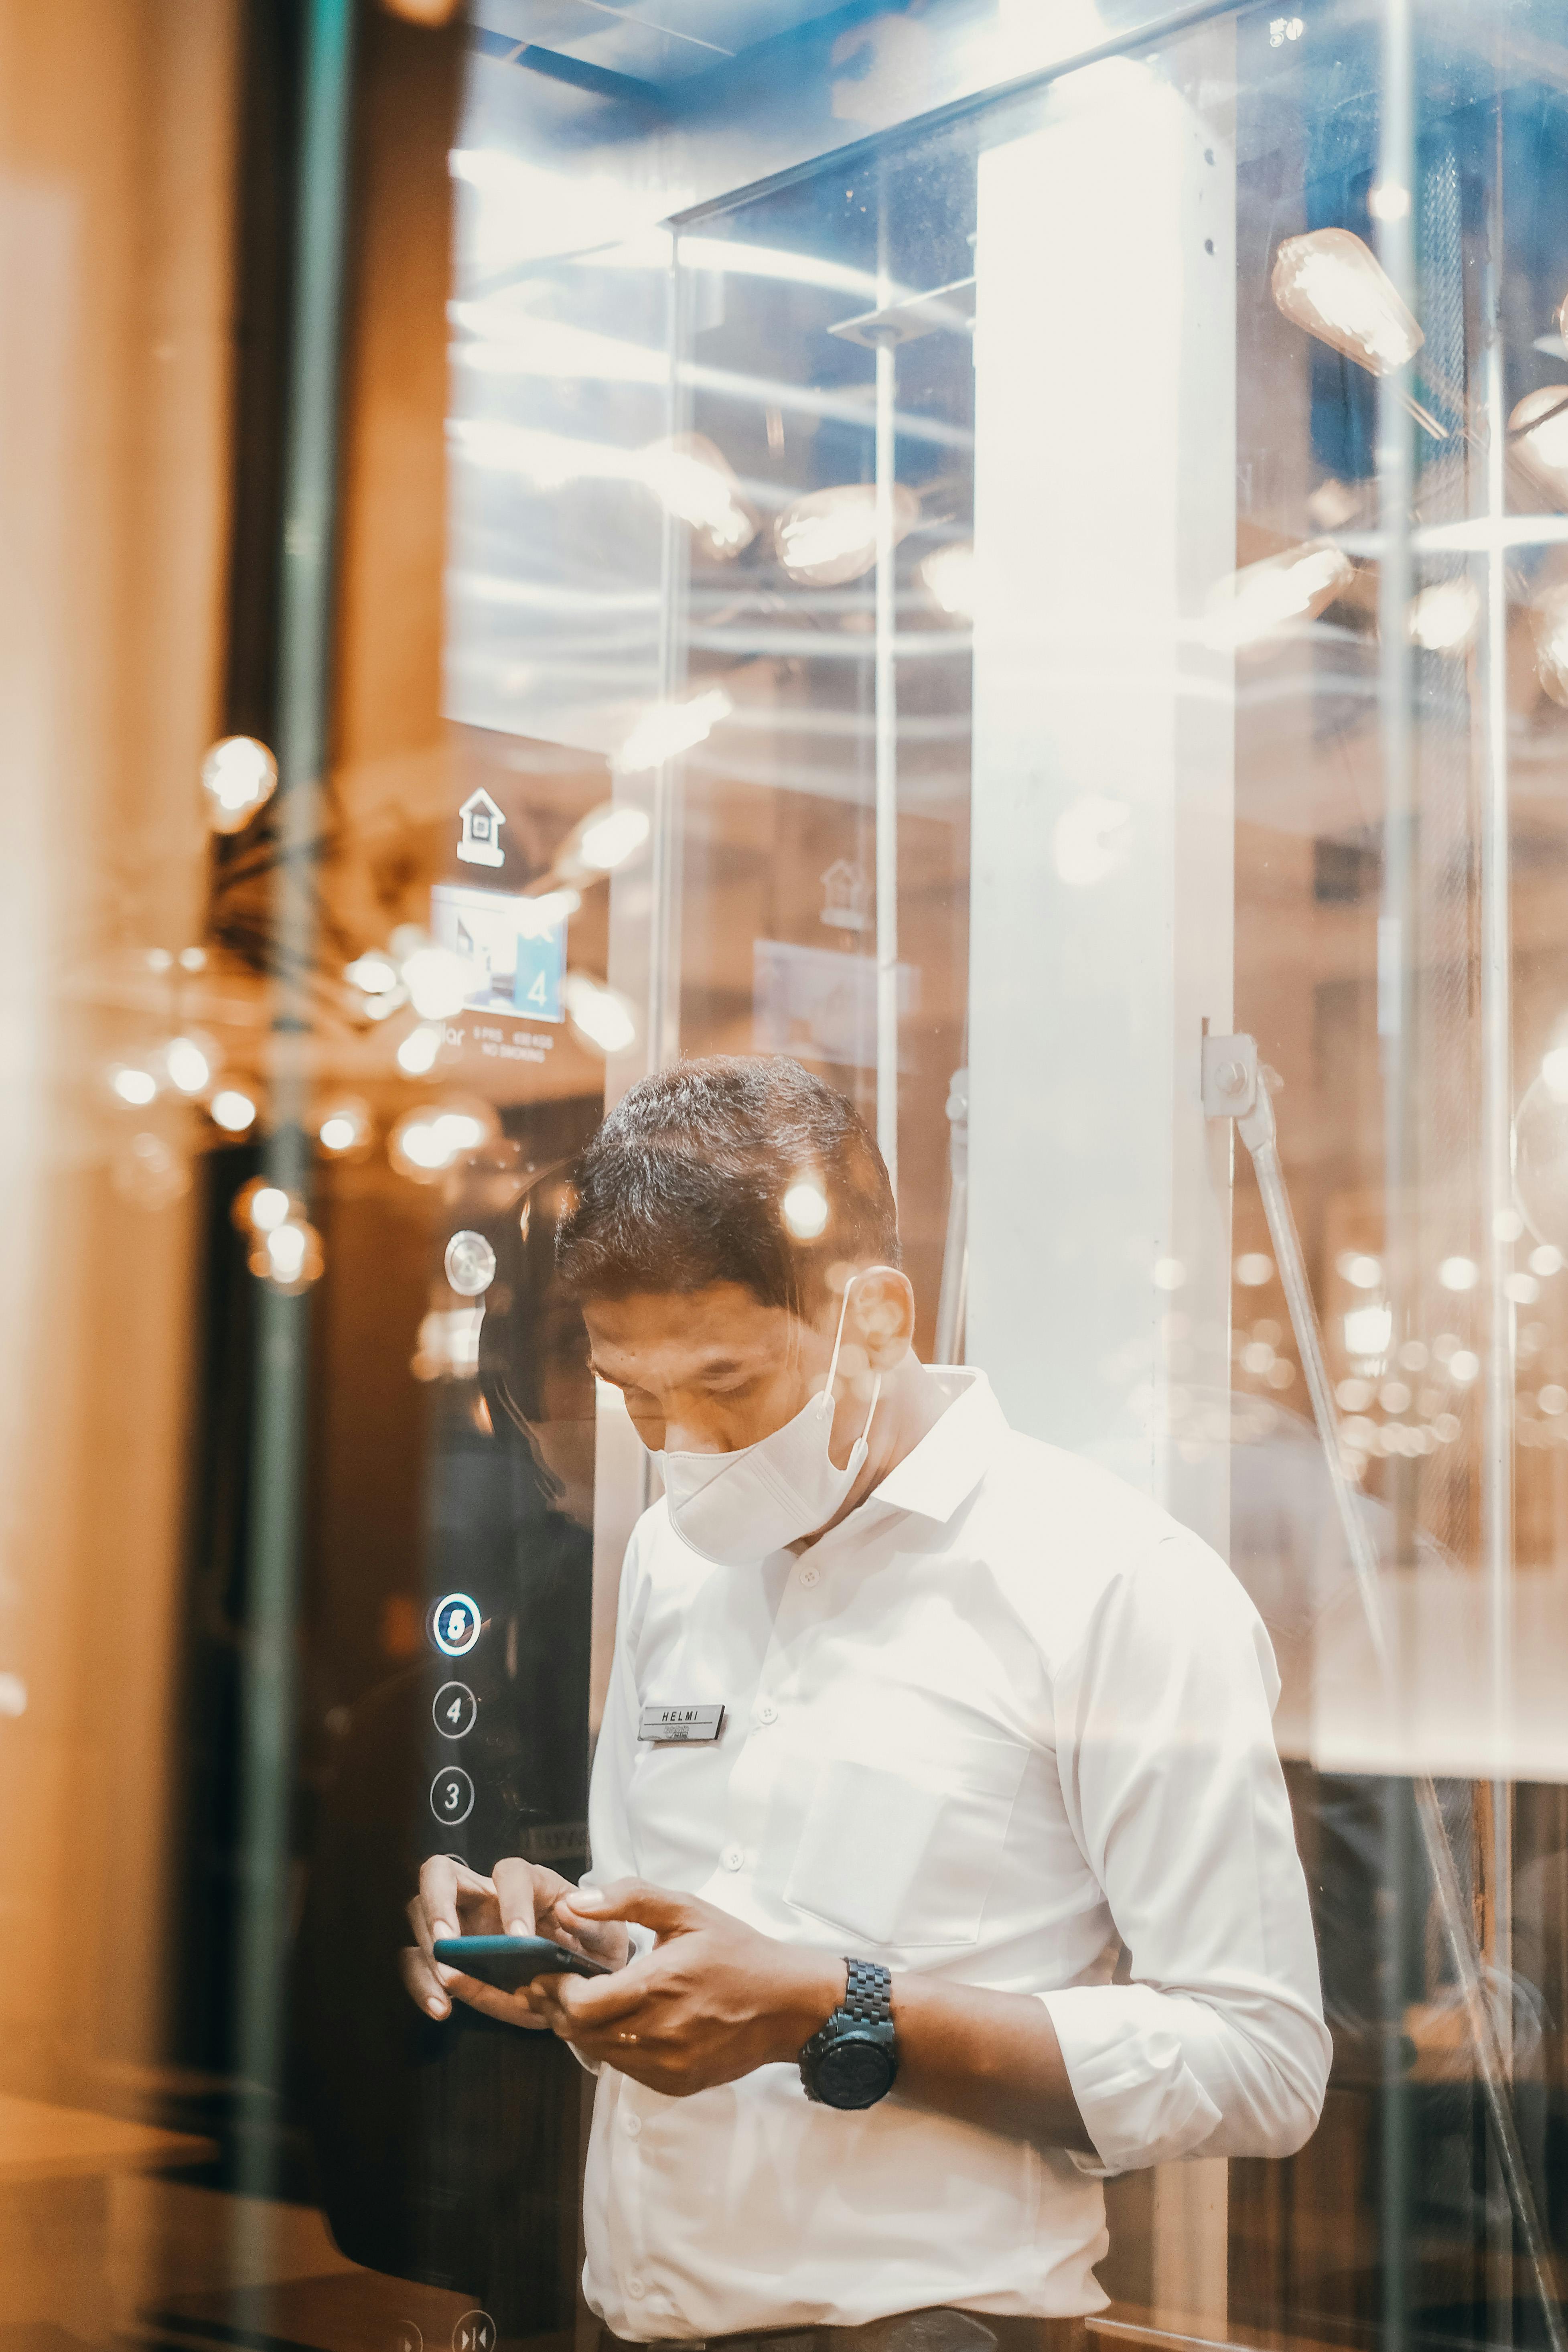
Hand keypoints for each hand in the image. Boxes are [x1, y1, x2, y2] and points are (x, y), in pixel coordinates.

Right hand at [399, 1853, 630, 2029]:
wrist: (584, 1982)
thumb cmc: (593, 1949)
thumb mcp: (606, 1936)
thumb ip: (593, 1922)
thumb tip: (567, 1909)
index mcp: (530, 1884)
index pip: (511, 1872)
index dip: (511, 1899)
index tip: (519, 1938)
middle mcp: (485, 1895)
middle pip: (440, 1874)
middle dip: (437, 1905)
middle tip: (447, 1943)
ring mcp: (459, 1924)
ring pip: (416, 1917)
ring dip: (425, 1951)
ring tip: (445, 1986)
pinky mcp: (446, 1958)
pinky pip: (416, 1963)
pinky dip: (422, 1984)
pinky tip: (441, 2009)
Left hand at [527, 1876, 842, 2095]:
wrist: (788, 2004)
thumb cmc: (738, 1952)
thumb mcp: (687, 1910)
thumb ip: (628, 1899)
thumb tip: (573, 1904)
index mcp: (661, 1985)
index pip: (581, 2005)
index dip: (554, 1992)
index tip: (545, 1973)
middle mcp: (661, 2033)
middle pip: (581, 2033)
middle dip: (559, 2009)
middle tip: (552, 1986)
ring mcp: (669, 2065)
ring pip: (599, 2053)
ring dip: (583, 2029)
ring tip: (584, 2000)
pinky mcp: (676, 2082)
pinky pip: (626, 2069)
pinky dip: (612, 2046)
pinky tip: (620, 2021)